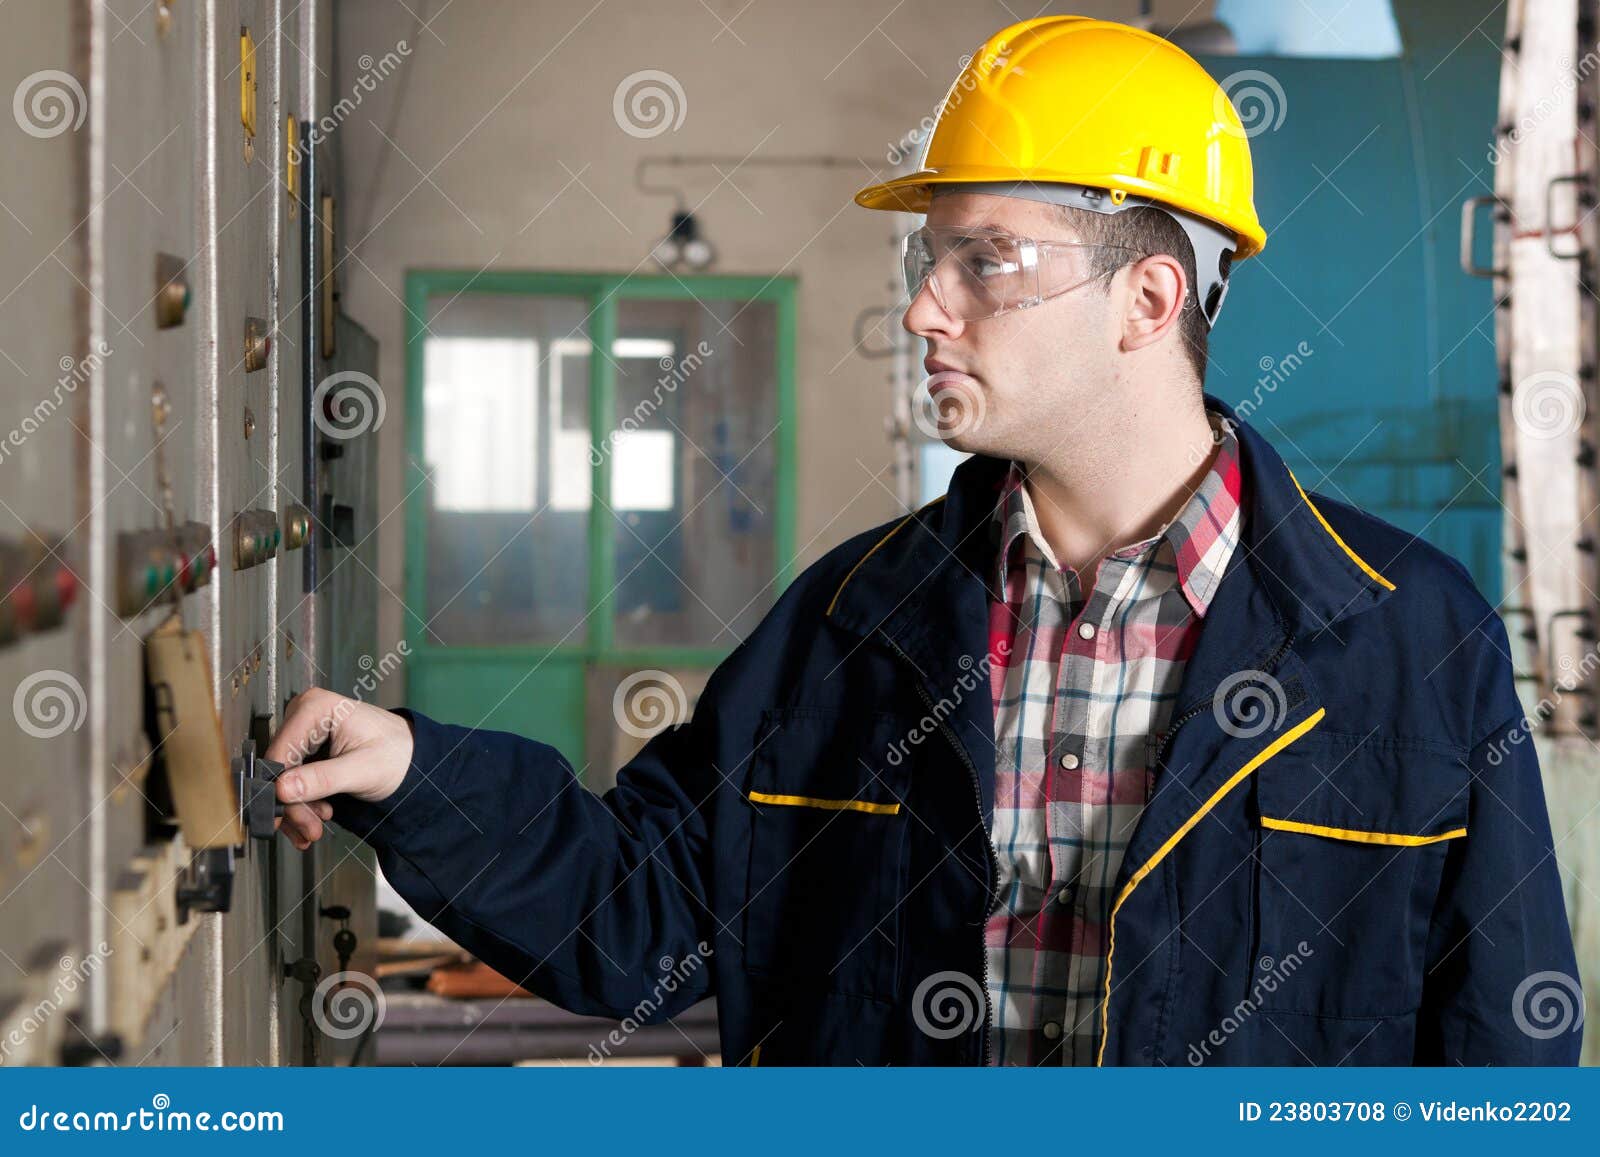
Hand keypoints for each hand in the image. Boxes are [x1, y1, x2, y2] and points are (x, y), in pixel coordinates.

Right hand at [265, 688, 413, 848]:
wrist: (412, 761)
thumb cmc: (398, 754)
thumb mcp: (363, 769)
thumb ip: (323, 779)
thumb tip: (284, 788)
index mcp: (317, 707)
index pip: (281, 752)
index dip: (279, 787)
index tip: (288, 815)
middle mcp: (304, 716)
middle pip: (280, 769)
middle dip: (293, 804)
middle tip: (310, 828)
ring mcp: (304, 734)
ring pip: (283, 780)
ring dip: (297, 810)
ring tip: (315, 828)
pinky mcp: (307, 752)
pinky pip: (291, 783)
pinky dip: (300, 805)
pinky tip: (313, 820)